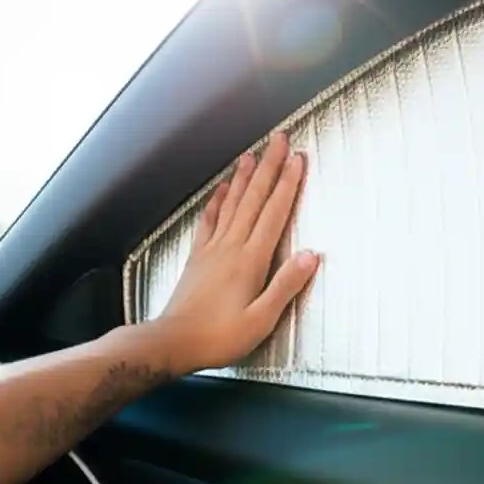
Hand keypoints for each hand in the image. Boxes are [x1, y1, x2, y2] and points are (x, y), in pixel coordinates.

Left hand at [151, 132, 318, 374]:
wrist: (172, 342)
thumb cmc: (219, 337)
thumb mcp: (261, 320)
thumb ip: (286, 285)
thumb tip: (311, 255)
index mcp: (250, 260)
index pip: (274, 214)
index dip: (288, 185)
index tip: (298, 160)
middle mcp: (231, 247)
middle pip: (254, 199)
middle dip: (269, 167)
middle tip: (279, 140)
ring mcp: (211, 249)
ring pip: (232, 204)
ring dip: (244, 177)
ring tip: (251, 154)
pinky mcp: (197, 257)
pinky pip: (209, 220)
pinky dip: (217, 201)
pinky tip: (221, 190)